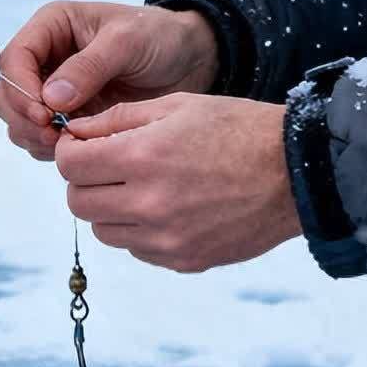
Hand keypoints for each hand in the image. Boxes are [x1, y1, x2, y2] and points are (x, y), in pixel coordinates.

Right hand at [0, 1, 217, 161]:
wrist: (189, 60)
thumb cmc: (159, 37)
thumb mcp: (128, 42)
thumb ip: (89, 67)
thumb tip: (50, 98)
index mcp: (51, 27)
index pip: (13, 59)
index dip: (20, 89)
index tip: (44, 114)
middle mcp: (44, 58)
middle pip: (6, 93)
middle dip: (23, 117)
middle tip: (53, 136)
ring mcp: (53, 90)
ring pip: (17, 119)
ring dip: (33, 136)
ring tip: (65, 144)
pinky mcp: (66, 116)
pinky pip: (40, 137)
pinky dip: (49, 148)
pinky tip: (77, 149)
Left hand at [55, 93, 301, 272]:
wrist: (296, 172)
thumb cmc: (236, 128)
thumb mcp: (176, 106)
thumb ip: (117, 119)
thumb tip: (73, 134)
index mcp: (144, 156)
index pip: (69, 165)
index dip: (71, 151)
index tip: (84, 146)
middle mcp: (149, 203)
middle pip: (78, 202)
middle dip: (84, 181)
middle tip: (108, 167)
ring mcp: (166, 238)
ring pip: (103, 230)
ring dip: (109, 208)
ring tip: (140, 186)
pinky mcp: (183, 260)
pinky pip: (136, 249)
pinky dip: (139, 230)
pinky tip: (167, 207)